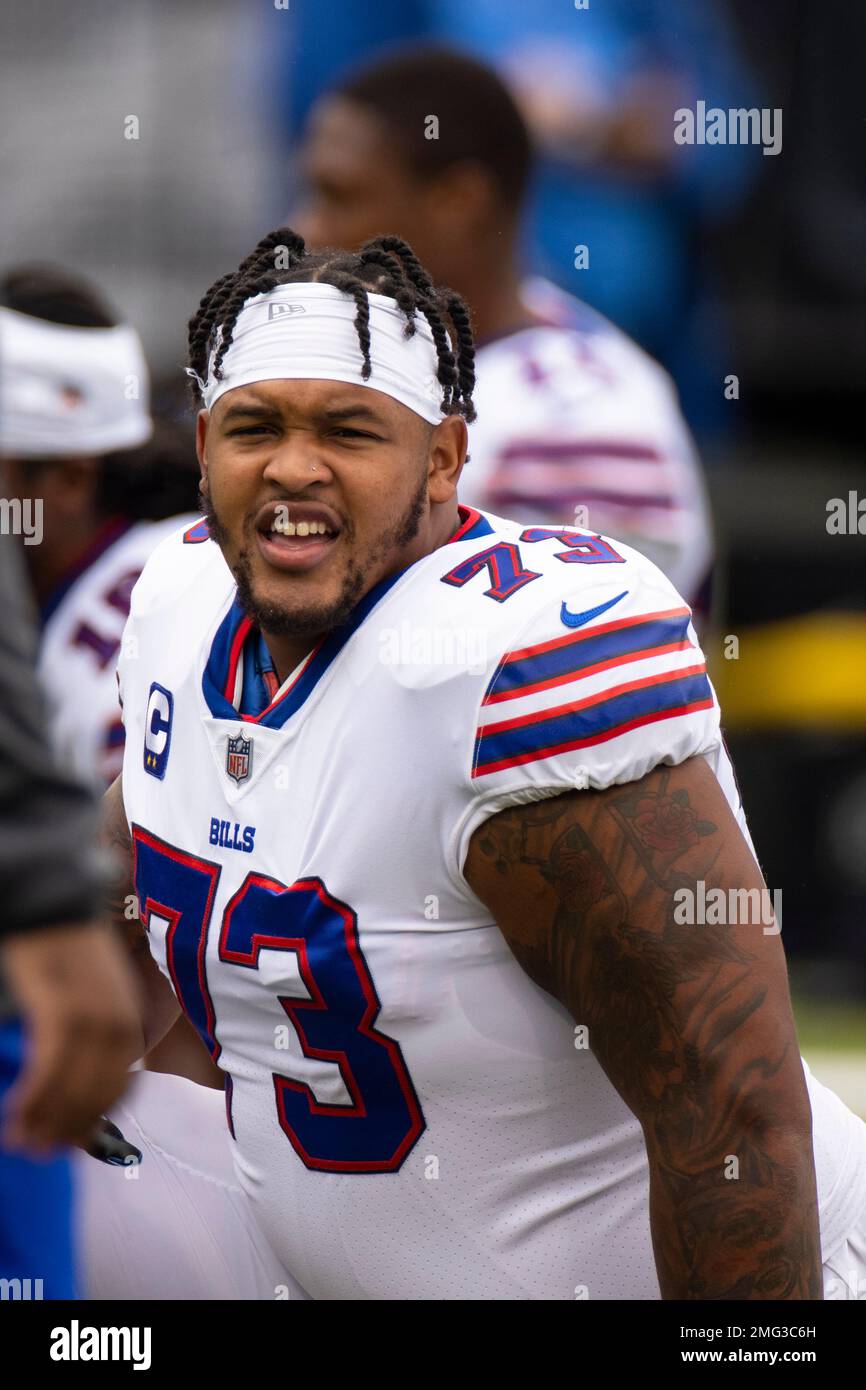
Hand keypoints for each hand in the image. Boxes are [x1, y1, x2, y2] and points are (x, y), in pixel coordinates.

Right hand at [0, 921, 141, 1150]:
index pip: (119, 1091)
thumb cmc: (68, 953)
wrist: (54, 906)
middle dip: (65, 1130)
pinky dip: (33, 1098)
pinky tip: (15, 1114)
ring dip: (44, 1122)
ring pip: (70, 1091)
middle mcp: (118, 1027)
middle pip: (95, 1098)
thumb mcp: (93, 997)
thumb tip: (78, 1081)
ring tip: (19, 1141)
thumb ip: (92, 1037)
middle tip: (37, 1152)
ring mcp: (92, 1021)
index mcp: (130, 1024)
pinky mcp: (62, 1014)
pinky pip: (48, 1071)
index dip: (92, 1123)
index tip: (68, 1144)